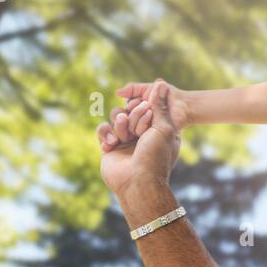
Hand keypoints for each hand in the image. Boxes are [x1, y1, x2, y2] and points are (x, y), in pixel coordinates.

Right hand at [96, 80, 180, 198]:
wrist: (138, 182)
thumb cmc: (155, 156)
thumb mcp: (164, 128)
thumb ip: (160, 105)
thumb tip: (161, 83)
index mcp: (159, 129)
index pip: (148, 106)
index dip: (145, 107)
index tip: (148, 112)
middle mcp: (142, 134)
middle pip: (131, 110)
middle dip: (134, 117)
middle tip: (139, 131)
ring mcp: (125, 141)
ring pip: (116, 117)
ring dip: (120, 126)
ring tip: (124, 138)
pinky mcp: (109, 147)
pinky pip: (102, 129)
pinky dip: (106, 134)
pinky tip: (112, 144)